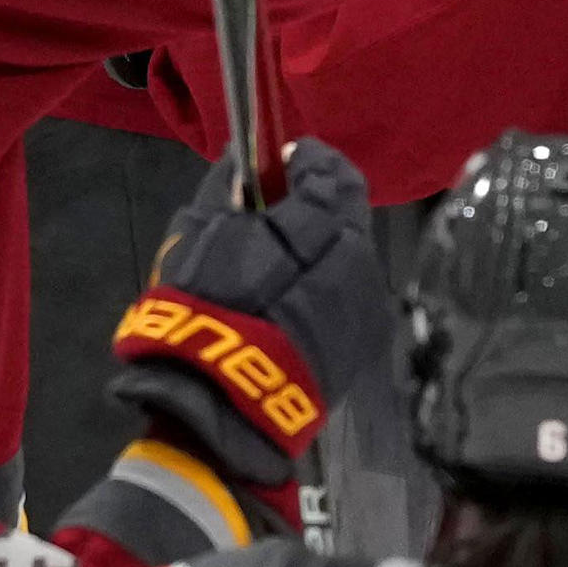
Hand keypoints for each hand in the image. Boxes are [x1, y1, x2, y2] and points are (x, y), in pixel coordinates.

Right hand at [114, 139, 390, 509]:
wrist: (224, 406)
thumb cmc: (207, 306)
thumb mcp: (200, 233)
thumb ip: (227, 187)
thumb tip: (240, 159)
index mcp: (328, 226)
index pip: (333, 172)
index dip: (307, 160)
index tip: (281, 160)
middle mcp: (362, 262)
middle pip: (347, 216)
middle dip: (315, 207)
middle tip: (273, 213)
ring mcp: (367, 309)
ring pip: (349, 261)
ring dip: (320, 252)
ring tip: (274, 265)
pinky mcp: (361, 349)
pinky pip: (347, 301)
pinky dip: (323, 290)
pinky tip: (286, 305)